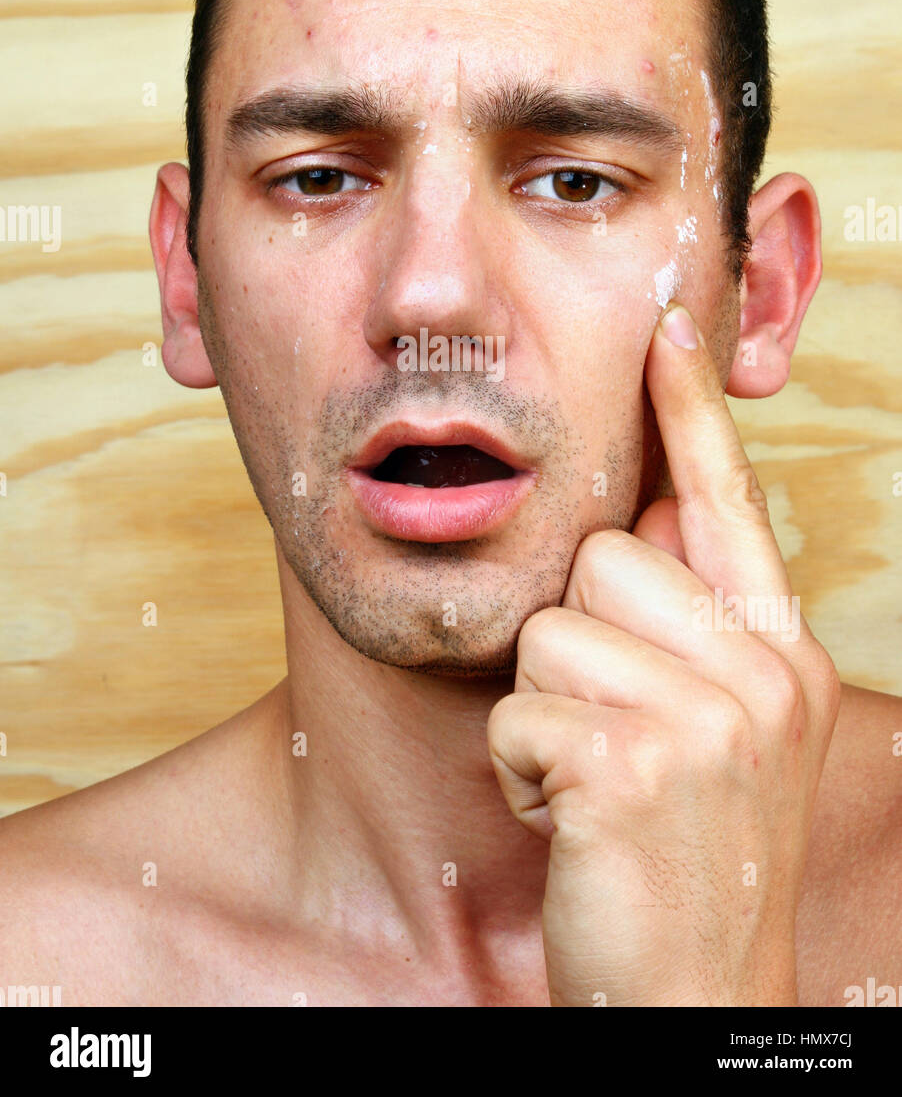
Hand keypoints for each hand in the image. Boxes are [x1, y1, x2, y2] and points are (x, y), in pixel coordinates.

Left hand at [487, 302, 840, 1006]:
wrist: (691, 999)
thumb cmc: (683, 856)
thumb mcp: (718, 732)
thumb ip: (691, 627)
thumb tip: (644, 523)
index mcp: (779, 652)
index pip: (728, 498)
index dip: (689, 408)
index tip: (666, 324)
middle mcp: (761, 671)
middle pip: (603, 558)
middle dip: (580, 643)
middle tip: (616, 737)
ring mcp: (708, 717)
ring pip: (551, 629)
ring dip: (548, 711)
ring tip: (597, 783)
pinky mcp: (633, 761)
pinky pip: (518, 710)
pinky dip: (522, 769)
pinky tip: (573, 819)